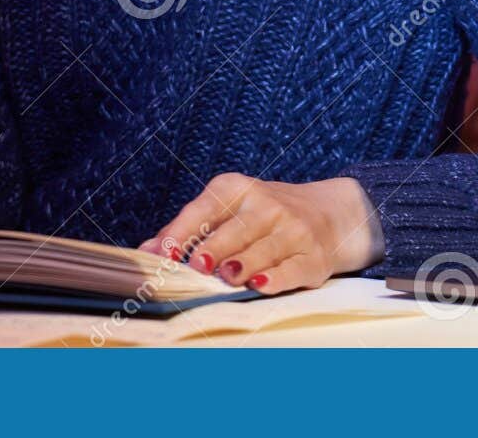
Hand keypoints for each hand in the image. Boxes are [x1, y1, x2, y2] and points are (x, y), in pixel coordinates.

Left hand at [139, 173, 383, 294]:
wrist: (332, 213)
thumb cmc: (265, 215)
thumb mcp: (229, 208)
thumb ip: (189, 228)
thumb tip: (146, 252)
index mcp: (237, 189)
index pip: (205, 208)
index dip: (184, 231)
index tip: (165, 253)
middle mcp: (267, 205)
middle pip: (235, 230)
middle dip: (214, 248)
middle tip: (196, 265)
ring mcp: (293, 231)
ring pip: (263, 250)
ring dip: (244, 264)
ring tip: (226, 276)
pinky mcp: (313, 257)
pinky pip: (292, 269)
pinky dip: (276, 279)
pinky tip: (261, 286)